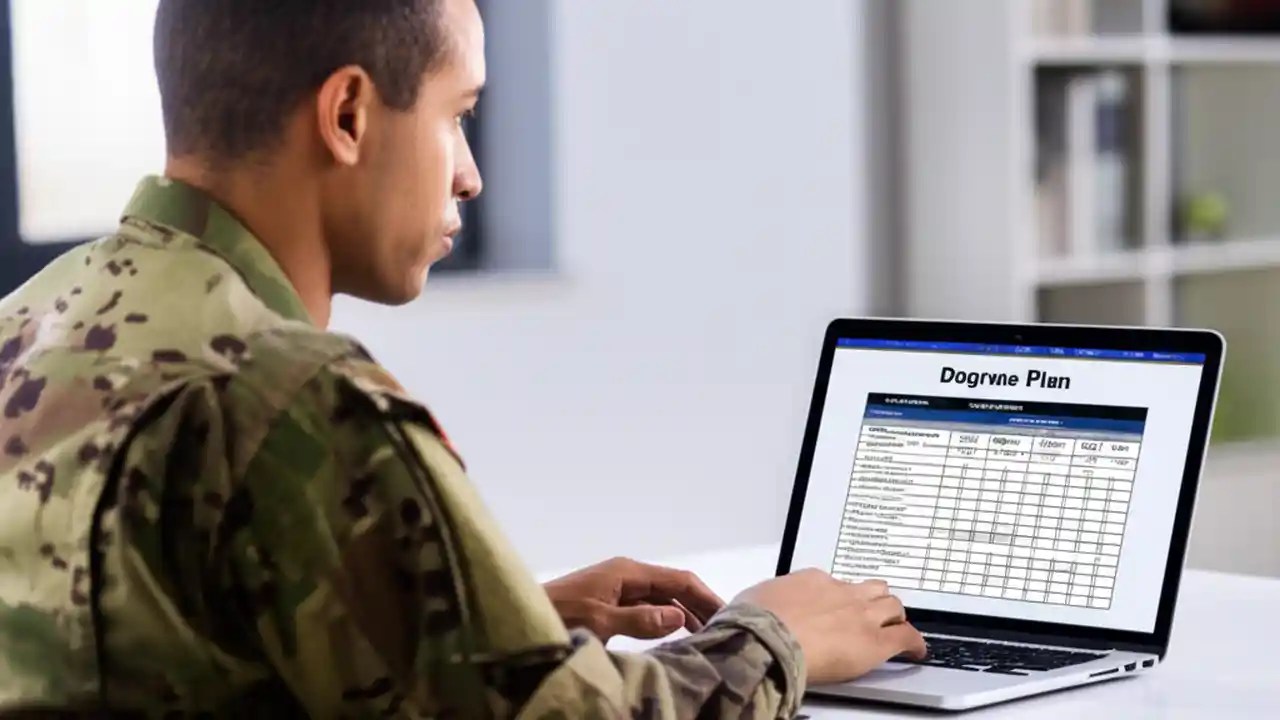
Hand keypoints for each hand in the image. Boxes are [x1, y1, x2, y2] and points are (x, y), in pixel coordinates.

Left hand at [544, 557, 724, 641]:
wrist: (523, 616)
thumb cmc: (560, 616)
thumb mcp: (600, 621)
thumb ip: (640, 620)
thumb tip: (679, 615)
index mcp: (628, 571)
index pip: (679, 579)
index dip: (705, 596)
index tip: (728, 615)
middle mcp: (627, 574)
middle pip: (673, 587)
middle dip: (699, 605)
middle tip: (724, 629)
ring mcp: (618, 588)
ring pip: (661, 598)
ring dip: (683, 613)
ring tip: (706, 635)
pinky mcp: (609, 602)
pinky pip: (647, 608)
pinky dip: (665, 618)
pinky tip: (675, 634)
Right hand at [734, 569, 926, 685]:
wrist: (767, 639)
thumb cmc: (755, 623)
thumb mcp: (752, 598)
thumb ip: (764, 600)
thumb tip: (751, 604)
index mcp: (812, 580)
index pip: (835, 583)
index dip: (839, 597)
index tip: (835, 607)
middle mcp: (841, 592)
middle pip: (871, 589)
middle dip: (875, 599)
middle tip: (875, 611)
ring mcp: (860, 615)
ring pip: (892, 606)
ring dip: (895, 616)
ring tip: (897, 626)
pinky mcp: (874, 642)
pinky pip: (905, 637)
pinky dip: (914, 643)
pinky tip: (917, 650)